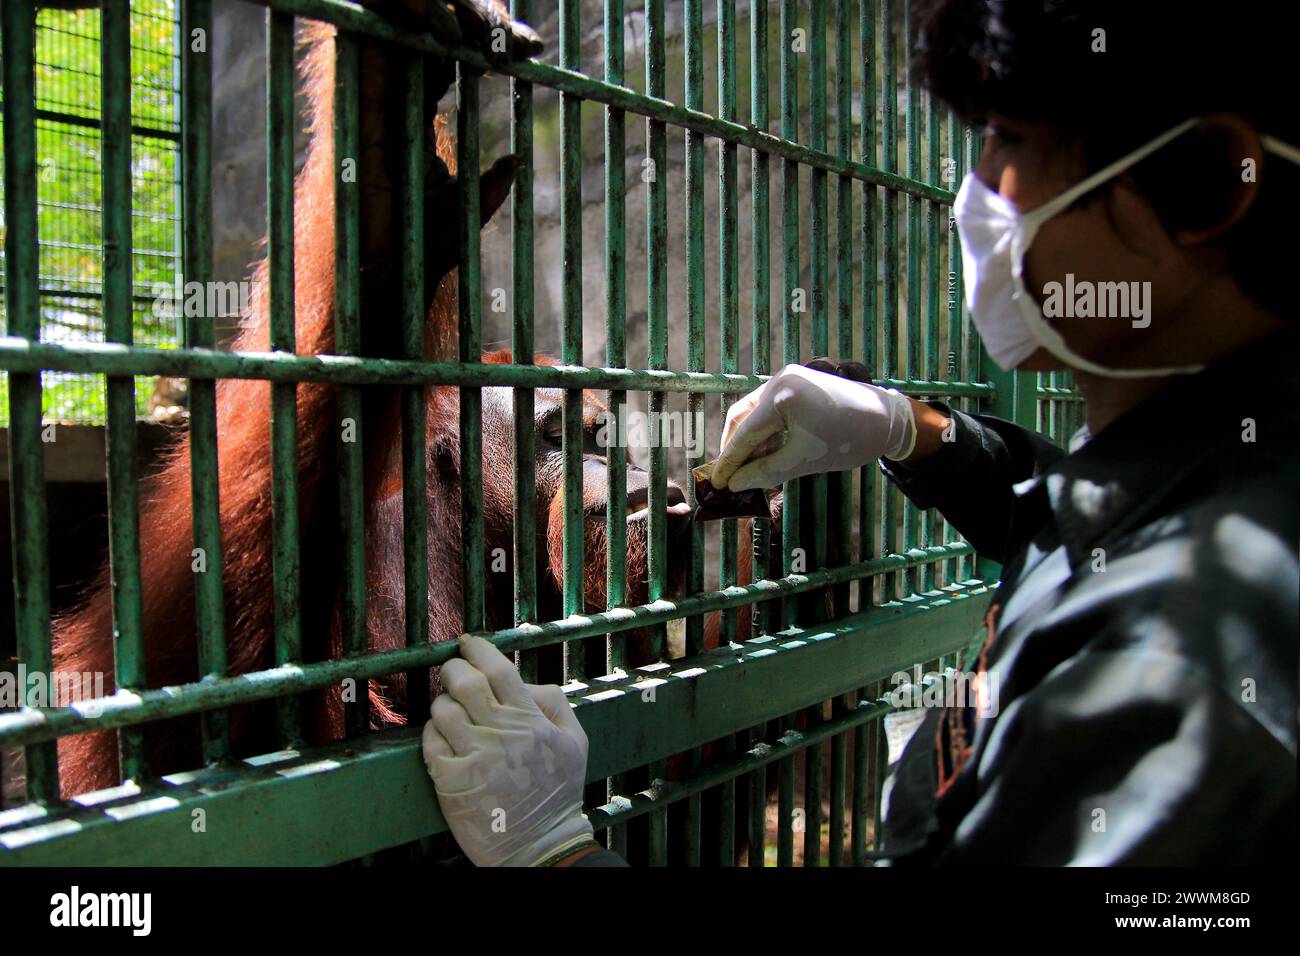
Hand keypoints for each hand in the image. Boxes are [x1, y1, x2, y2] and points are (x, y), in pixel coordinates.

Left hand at [422, 635, 594, 866]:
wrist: (540, 846)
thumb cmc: (557, 792)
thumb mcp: (575, 741)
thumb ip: (554, 702)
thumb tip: (525, 680)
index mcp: (531, 720)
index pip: (499, 670)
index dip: (479, 649)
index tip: (468, 643)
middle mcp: (502, 733)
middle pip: (465, 681)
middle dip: (453, 669)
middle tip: (453, 671)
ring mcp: (475, 756)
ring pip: (443, 709)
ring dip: (442, 703)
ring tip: (451, 710)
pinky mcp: (451, 780)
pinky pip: (430, 742)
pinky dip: (432, 733)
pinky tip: (443, 738)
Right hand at [711, 363, 916, 491]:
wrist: (888, 420)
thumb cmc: (849, 439)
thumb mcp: (805, 460)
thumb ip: (766, 472)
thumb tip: (736, 484)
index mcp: (782, 393)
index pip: (745, 432)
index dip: (729, 460)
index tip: (716, 482)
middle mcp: (780, 379)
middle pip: (743, 418)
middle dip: (735, 449)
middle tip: (728, 477)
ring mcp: (789, 379)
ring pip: (755, 414)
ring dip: (749, 442)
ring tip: (746, 470)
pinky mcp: (798, 384)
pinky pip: (771, 411)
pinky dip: (765, 433)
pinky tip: (765, 455)